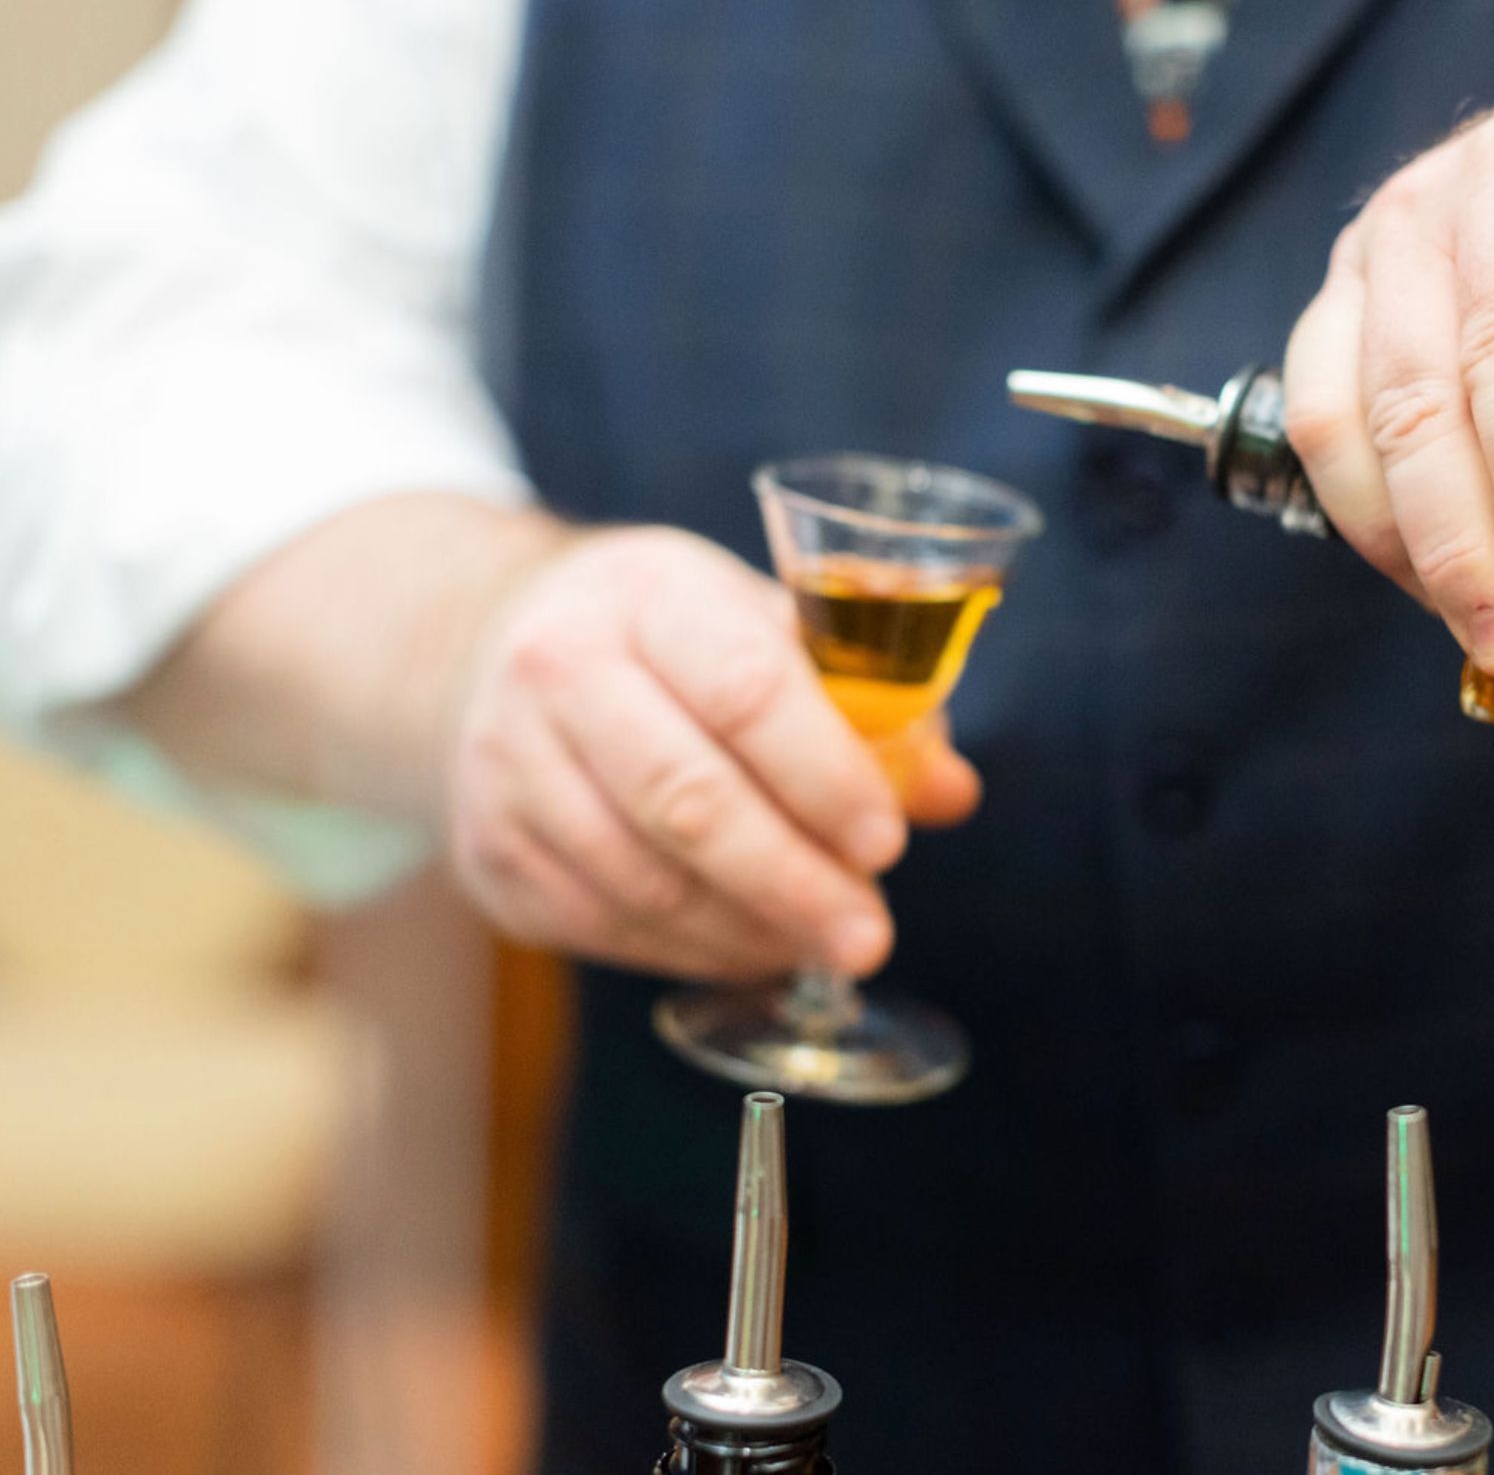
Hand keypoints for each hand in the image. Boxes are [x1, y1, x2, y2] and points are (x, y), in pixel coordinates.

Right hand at [443, 526, 980, 979]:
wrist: (489, 645)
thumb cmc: (670, 637)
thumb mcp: (764, 625)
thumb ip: (870, 701)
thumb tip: (950, 792)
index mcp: (649, 595)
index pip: (746, 692)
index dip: (826, 778)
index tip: (888, 843)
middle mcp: (559, 670)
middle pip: (688, 800)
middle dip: (794, 882)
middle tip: (870, 935)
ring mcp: (507, 766)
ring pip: (644, 881)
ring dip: (750, 930)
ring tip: (825, 943)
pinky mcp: (490, 852)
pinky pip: (605, 925)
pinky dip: (692, 951)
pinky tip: (755, 945)